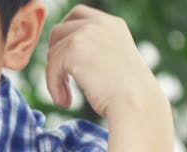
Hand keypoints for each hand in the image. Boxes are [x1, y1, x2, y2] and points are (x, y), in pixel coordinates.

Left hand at [46, 5, 161, 117]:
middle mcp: (99, 23)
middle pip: (59, 31)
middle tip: (63, 79)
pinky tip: (65, 102)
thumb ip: (92, 50)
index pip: (77, 15)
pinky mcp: (73, 48)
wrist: (135, 101)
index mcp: (112, 24)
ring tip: (66, 97)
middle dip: (56, 56)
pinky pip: (51, 67)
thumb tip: (62, 55)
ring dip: (55, 76)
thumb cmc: (127, 92)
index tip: (64, 58)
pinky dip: (53, 86)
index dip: (65, 35)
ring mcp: (85, 33)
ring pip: (53, 52)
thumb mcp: (112, 60)